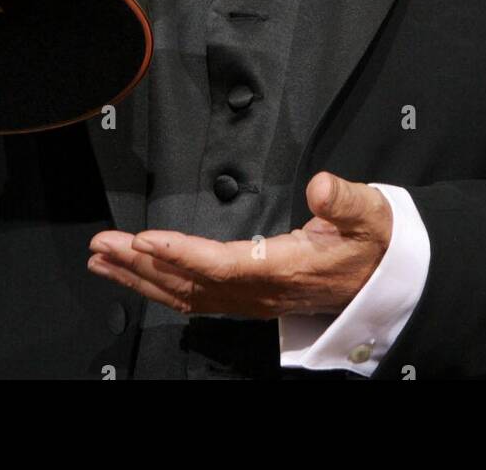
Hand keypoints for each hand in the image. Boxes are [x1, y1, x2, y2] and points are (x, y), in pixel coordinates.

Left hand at [86, 171, 392, 317]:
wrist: (383, 278)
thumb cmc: (371, 242)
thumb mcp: (370, 214)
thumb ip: (346, 200)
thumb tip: (321, 186)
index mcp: (284, 267)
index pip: (223, 265)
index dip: (181, 254)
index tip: (145, 239)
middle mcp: (260, 290)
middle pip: (190, 283)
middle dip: (142, 265)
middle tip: (102, 246)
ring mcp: (250, 299)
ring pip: (185, 295)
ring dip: (140, 278)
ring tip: (102, 260)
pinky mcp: (246, 298)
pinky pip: (194, 299)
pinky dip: (158, 288)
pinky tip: (137, 278)